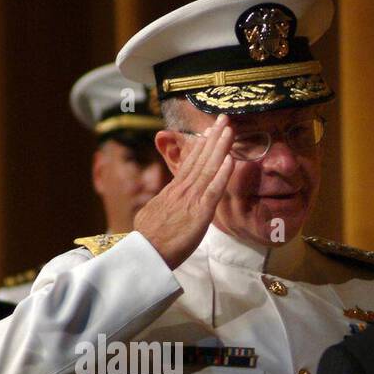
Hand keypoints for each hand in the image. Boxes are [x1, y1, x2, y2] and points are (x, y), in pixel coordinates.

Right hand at [134, 114, 233, 269]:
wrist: (144, 255)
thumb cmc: (147, 241)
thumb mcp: (151, 215)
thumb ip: (161, 206)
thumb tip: (162, 203)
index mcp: (172, 192)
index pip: (189, 164)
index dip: (201, 146)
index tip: (210, 132)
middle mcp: (182, 191)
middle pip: (200, 159)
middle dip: (213, 137)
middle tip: (223, 118)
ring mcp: (190, 200)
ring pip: (208, 169)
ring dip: (220, 147)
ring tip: (229, 129)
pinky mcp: (199, 214)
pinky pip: (213, 191)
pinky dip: (222, 175)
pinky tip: (230, 160)